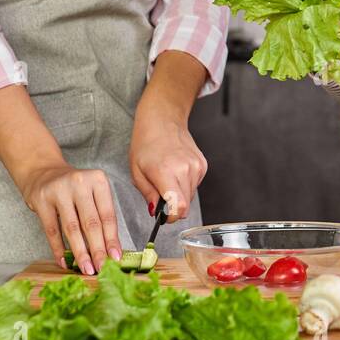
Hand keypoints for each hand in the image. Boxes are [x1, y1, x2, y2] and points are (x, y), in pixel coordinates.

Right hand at [19, 163, 122, 274]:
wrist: (42, 171)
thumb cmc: (74, 188)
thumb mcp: (92, 192)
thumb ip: (101, 215)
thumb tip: (111, 249)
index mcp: (98, 180)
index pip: (107, 215)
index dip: (112, 239)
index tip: (116, 257)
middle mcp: (80, 183)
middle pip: (91, 223)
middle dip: (98, 249)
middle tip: (102, 268)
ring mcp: (59, 191)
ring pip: (72, 228)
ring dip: (80, 252)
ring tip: (86, 268)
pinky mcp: (41, 200)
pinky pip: (52, 230)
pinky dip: (58, 249)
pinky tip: (64, 261)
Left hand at [129, 96, 206, 225]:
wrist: (163, 121)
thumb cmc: (146, 144)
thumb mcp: (136, 171)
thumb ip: (148, 194)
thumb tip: (156, 212)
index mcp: (166, 172)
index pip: (179, 207)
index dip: (172, 217)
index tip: (164, 217)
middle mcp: (185, 169)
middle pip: (185, 205)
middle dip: (172, 206)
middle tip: (159, 193)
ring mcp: (196, 167)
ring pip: (190, 196)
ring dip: (179, 194)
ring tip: (167, 177)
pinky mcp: (202, 165)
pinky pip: (195, 185)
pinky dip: (185, 184)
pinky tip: (176, 171)